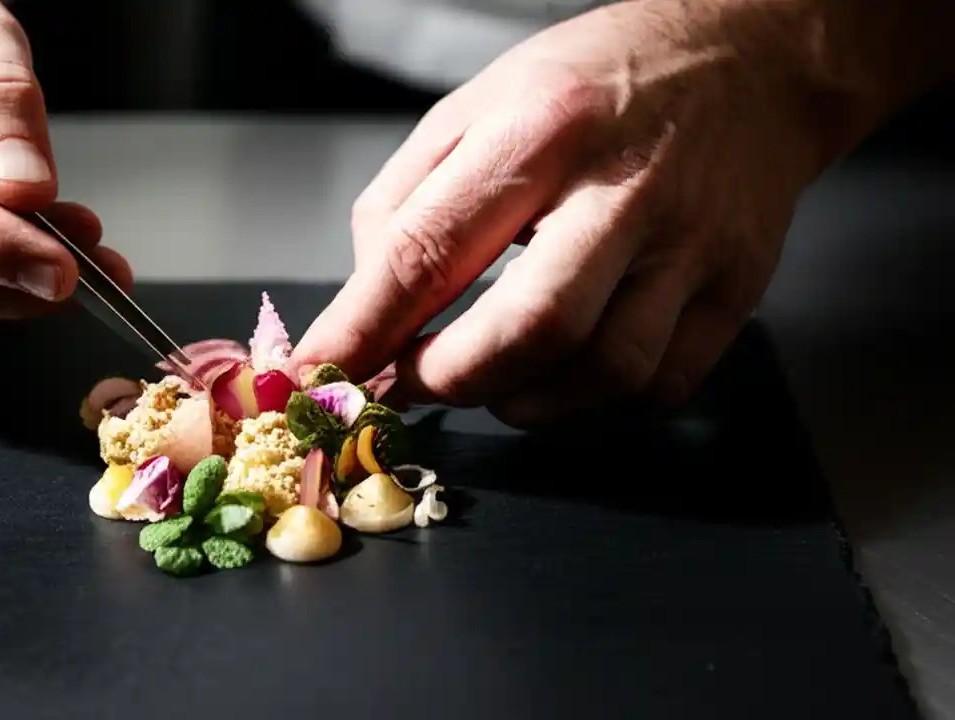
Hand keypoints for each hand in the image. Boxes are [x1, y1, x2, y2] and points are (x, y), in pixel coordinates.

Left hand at [290, 0, 944, 425]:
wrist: (748, 62)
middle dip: (451, 378)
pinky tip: (566, 371)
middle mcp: (621, 189)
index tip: (324, 373)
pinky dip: (596, 402)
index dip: (365, 328)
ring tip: (492, 375)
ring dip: (524, 400)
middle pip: (531, 328)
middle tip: (415, 379)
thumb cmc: (598, 85)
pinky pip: (661, 385)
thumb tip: (369, 311)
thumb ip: (405, 205)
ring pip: (604, 372)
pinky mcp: (736, 287)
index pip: (429, 249)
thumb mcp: (474, 108)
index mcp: (540, 130)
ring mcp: (691, 243)